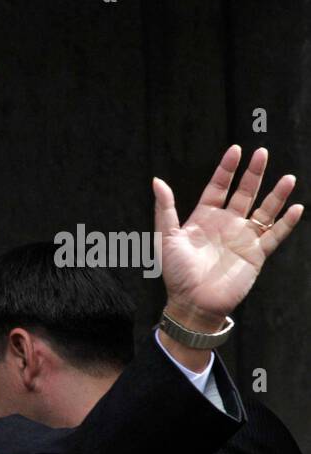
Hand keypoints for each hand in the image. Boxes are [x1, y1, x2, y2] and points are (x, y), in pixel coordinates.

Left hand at [155, 146, 301, 331]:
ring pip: (264, 211)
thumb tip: (157, 181)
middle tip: (262, 153)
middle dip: (253, 174)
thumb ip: (165, 209)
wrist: (192, 303)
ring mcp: (243, 238)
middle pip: (244, 193)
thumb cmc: (176, 273)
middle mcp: (226, 224)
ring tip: (289, 178)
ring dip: (276, 195)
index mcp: (204, 218)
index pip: (218, 187)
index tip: (235, 150)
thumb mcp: (166, 238)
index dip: (226, 170)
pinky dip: (286, 223)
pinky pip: (275, 235)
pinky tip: (296, 208)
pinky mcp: (256, 254)